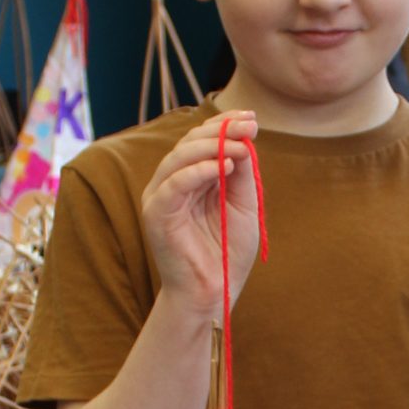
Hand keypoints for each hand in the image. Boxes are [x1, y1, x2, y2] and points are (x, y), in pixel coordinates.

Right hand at [140, 111, 259, 319]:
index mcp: (192, 179)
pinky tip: (225, 167)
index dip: (226, 124)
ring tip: (241, 149)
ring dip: (212, 147)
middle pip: (190, 143)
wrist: (214, 292)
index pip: (204, 141)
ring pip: (180, 158)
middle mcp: (173, 183)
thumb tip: (244, 138)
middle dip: (221, 130)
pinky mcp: (156, 213)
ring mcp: (161, 196)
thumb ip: (242, 175)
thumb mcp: (243, 206)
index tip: (252, 117)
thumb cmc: (227, 253)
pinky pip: (174, 184)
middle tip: (249, 127)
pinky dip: (199, 171)